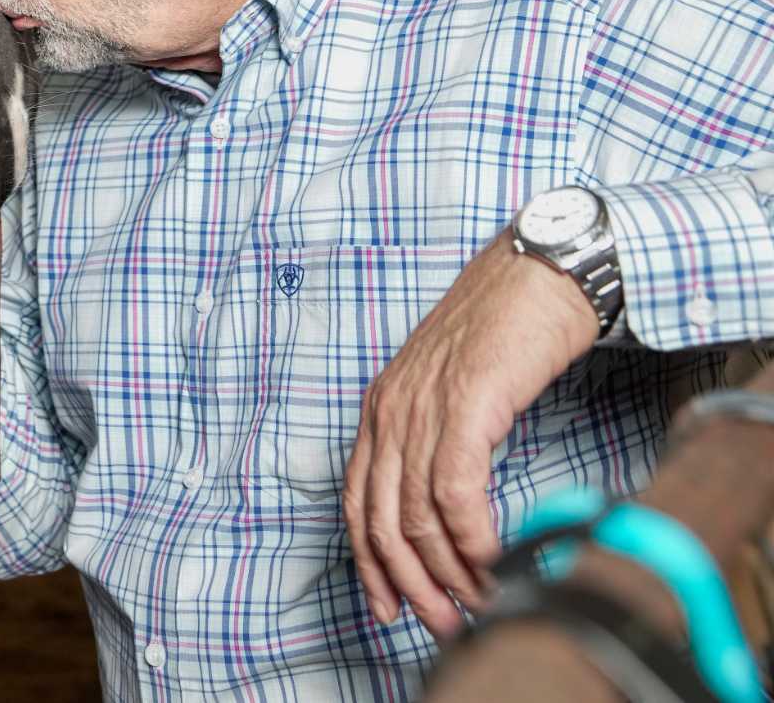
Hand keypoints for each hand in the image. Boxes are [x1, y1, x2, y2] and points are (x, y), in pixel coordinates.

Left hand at [343, 228, 598, 636]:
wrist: (539, 274)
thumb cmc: (506, 328)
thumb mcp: (454, 388)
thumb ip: (441, 439)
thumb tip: (452, 507)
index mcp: (380, 409)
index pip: (358, 503)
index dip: (371, 565)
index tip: (390, 607)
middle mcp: (388, 411)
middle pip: (382, 523)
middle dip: (412, 586)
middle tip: (446, 625)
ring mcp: (420, 409)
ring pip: (418, 517)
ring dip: (450, 574)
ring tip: (480, 605)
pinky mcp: (462, 407)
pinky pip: (455, 493)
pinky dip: (474, 539)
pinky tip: (494, 561)